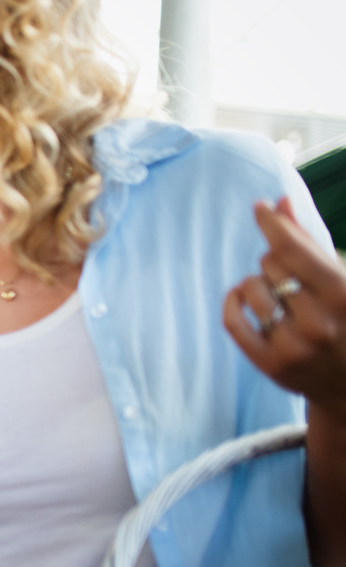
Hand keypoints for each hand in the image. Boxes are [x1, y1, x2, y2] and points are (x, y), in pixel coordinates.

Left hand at [223, 198, 345, 417]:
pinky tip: (242, 297)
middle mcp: (319, 323)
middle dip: (275, 263)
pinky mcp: (269, 364)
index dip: (274, 224)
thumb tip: (281, 202)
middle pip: (271, 265)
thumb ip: (311, 243)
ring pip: (250, 289)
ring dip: (255, 283)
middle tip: (292, 279)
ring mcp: (293, 347)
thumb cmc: (344, 319)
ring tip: (276, 294)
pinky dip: (233, 301)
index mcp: (343, 296)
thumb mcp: (339, 280)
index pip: (294, 251)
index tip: (261, 208)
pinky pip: (232, 320)